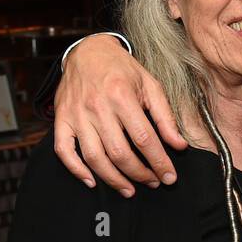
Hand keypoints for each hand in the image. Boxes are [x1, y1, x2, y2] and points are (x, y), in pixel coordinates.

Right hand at [53, 34, 186, 195]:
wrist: (87, 52)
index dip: (159, 162)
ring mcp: (76, 115)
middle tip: (153, 183)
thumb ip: (165, 117)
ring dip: (113, 179)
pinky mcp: (61, 120)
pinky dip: (76, 170)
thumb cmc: (122, 69)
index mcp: (122, 96)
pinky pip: (64, 151)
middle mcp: (97, 107)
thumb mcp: (151, 85)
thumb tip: (179, 145)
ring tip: (130, 189)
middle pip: (120, 152)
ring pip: (94, 157)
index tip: (169, 176)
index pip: (144, 139)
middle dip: (140, 174)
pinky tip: (92, 181)